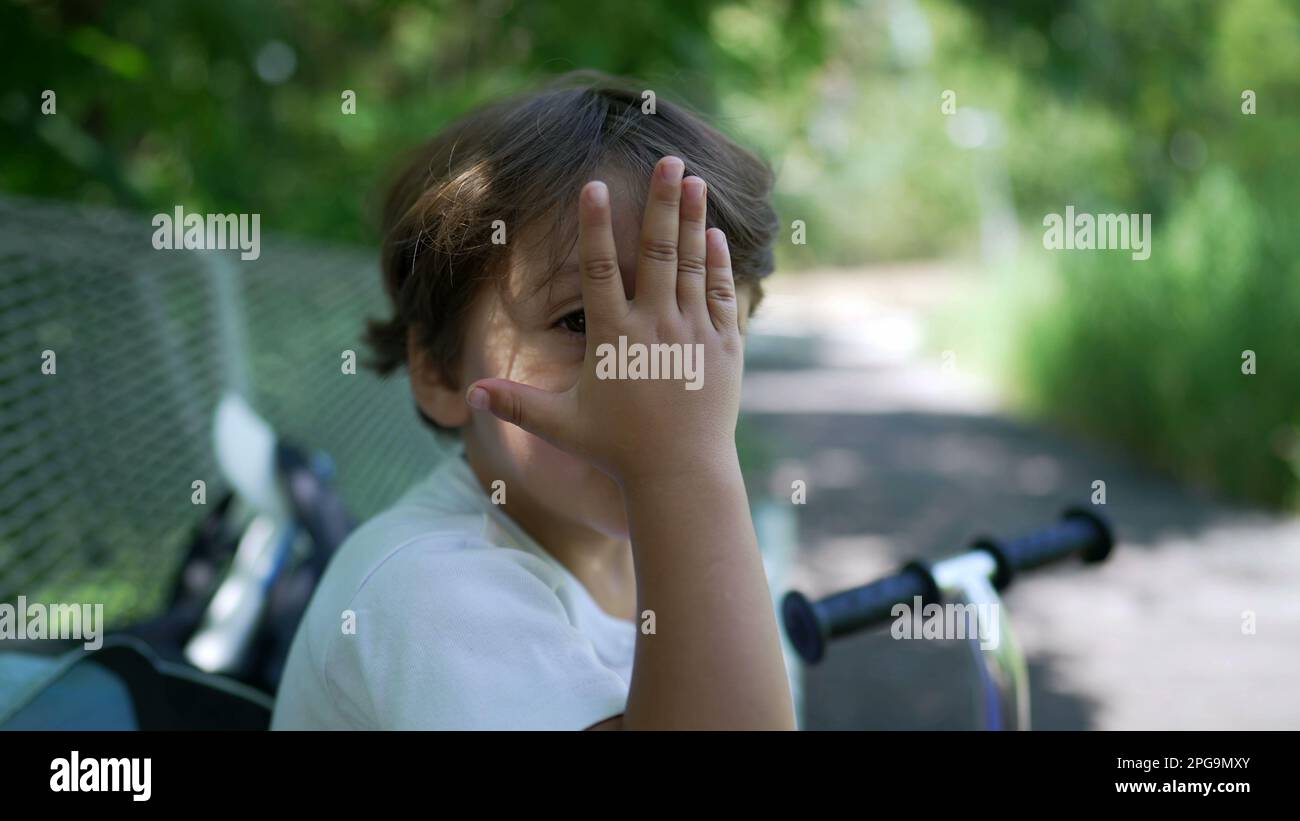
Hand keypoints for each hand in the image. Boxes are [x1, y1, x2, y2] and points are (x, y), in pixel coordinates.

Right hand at [465, 155, 743, 484]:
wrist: (681, 476)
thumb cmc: (617, 451)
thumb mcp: (562, 426)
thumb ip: (516, 405)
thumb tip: (469, 393)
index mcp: (615, 340)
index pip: (600, 271)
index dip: (594, 227)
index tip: (594, 185)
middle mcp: (657, 329)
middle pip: (658, 252)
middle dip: (663, 202)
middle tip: (670, 160)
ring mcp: (694, 335)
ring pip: (694, 265)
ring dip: (694, 220)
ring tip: (694, 180)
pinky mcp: (725, 348)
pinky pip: (721, 295)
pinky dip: (718, 263)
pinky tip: (714, 235)